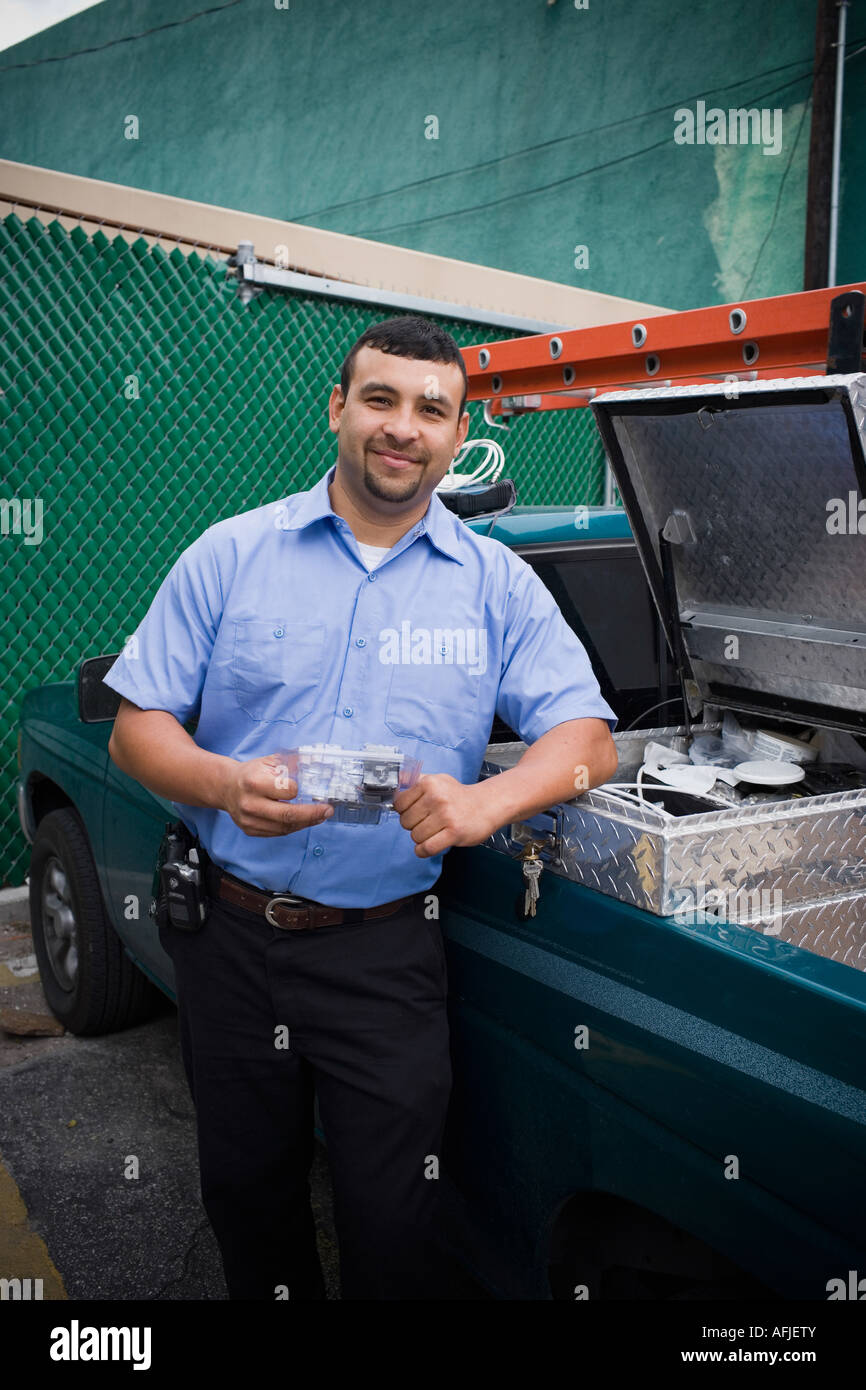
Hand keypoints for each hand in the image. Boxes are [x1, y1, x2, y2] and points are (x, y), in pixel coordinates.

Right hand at [219, 754, 333, 836]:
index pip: (286, 790)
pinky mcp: (250, 830)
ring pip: (284, 827)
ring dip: (306, 823)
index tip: (309, 788)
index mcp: (254, 782)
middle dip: (312, 814)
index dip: (299, 789)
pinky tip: (303, 821)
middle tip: (327, 810)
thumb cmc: (250, 773)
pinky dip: (293, 827)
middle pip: (287, 815)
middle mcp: (250, 803)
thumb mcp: (268, 761)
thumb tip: (315, 764)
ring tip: (319, 816)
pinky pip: (278, 833)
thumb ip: (290, 763)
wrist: (226, 787)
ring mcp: (249, 820)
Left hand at [393, 774, 498, 857]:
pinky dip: (423, 851)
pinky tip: (428, 846)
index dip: (404, 811)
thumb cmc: (458, 795)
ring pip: (415, 836)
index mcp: (429, 783)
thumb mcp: (437, 780)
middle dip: (414, 825)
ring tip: (434, 831)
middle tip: (427, 822)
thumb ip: (414, 781)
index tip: (414, 812)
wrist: (486, 805)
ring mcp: (446, 815)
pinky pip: (427, 848)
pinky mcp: (454, 833)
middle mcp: (437, 797)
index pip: (399, 804)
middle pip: (406, 822)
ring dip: (422, 838)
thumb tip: (393, 784)